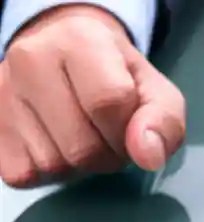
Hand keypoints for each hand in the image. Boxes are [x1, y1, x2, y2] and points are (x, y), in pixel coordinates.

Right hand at [0, 4, 185, 187]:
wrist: (65, 58)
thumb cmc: (118, 77)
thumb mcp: (156, 92)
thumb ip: (163, 122)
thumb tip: (148, 156)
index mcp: (79, 40)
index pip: (109, 103)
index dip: (130, 131)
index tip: (132, 126)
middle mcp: (30, 59)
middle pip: (81, 147)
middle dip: (108, 155)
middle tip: (109, 136)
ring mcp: (2, 92)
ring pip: (53, 164)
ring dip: (80, 166)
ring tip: (84, 136)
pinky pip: (25, 174)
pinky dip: (49, 173)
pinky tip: (57, 144)